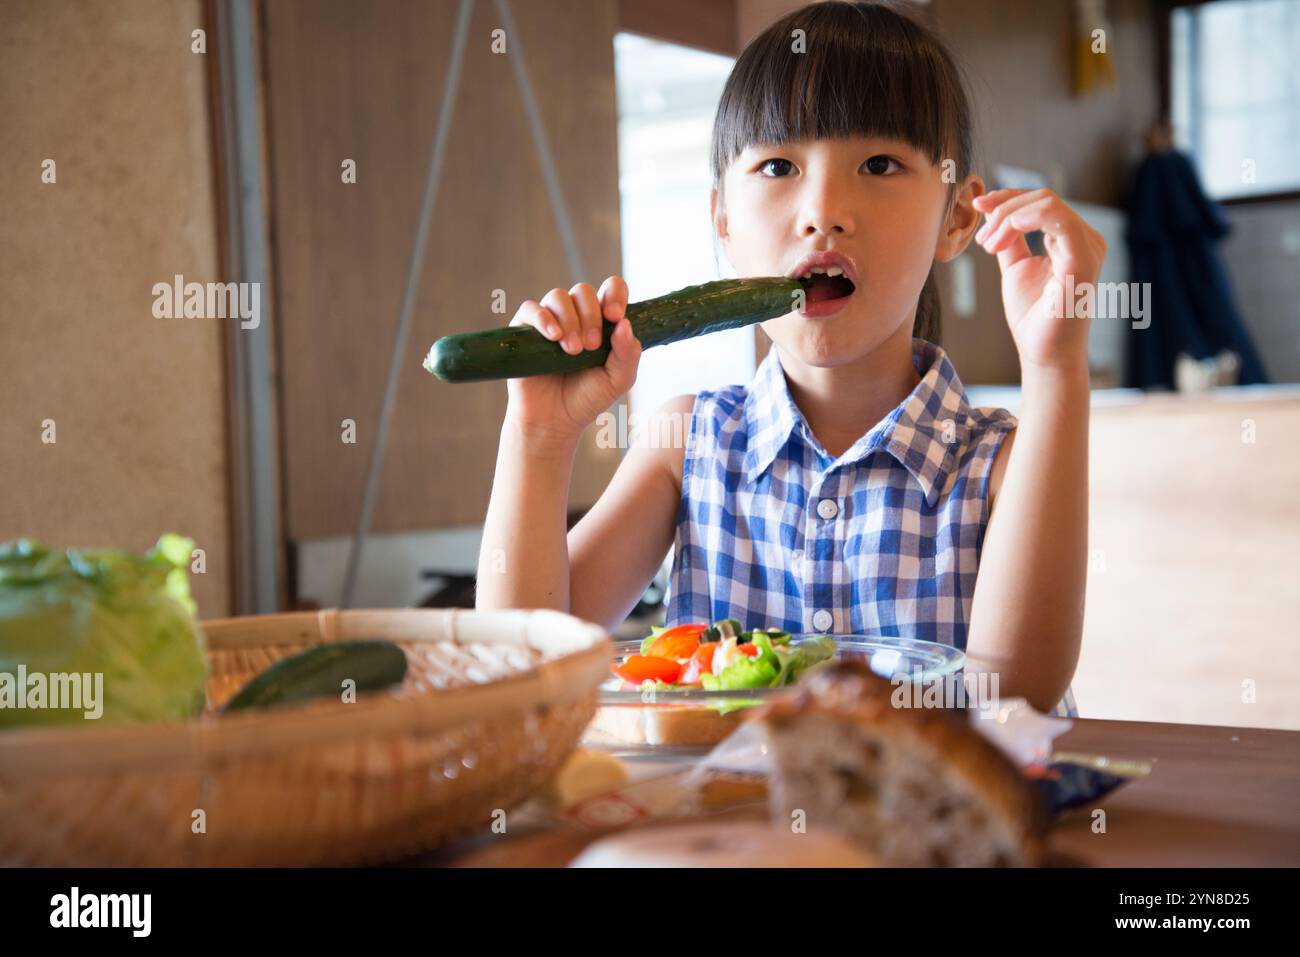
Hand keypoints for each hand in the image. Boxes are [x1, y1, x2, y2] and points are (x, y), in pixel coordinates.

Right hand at [504, 276, 641, 442]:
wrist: (554, 421)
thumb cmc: (587, 399)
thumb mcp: (617, 380)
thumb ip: (627, 354)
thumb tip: (625, 323)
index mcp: (602, 321)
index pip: (611, 289)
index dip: (615, 294)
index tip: (615, 317)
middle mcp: (575, 315)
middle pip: (583, 291)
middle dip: (591, 316)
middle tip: (591, 347)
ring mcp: (549, 320)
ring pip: (558, 297)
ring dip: (569, 321)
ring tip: (572, 351)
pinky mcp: (524, 329)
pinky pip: (531, 309)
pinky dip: (544, 318)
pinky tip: (553, 337)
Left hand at [973, 188, 1105, 371]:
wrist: (1043, 353)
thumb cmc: (1033, 316)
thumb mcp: (1016, 267)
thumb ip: (1011, 240)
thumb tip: (994, 214)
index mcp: (1073, 239)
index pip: (1041, 201)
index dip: (1007, 197)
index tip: (978, 204)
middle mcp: (1086, 239)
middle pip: (1043, 198)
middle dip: (1003, 209)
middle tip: (982, 239)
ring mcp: (1088, 248)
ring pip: (1047, 204)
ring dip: (1008, 218)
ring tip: (988, 245)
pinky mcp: (1083, 261)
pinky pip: (1057, 221)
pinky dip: (1024, 220)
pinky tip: (1003, 236)